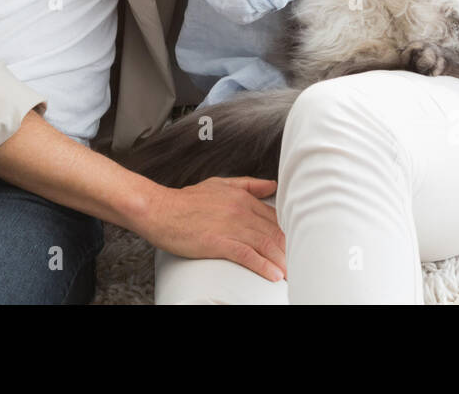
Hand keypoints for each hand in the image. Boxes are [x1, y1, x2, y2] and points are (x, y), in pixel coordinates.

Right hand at [136, 176, 285, 280]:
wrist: (159, 209)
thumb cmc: (186, 201)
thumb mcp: (220, 184)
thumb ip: (248, 184)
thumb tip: (272, 184)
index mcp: (242, 197)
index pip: (274, 217)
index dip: (287, 233)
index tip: (295, 245)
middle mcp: (240, 210)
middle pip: (274, 232)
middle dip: (289, 250)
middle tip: (299, 263)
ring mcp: (230, 226)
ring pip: (264, 245)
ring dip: (281, 261)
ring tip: (291, 273)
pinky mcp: (218, 242)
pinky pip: (247, 255)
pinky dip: (263, 266)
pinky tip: (273, 275)